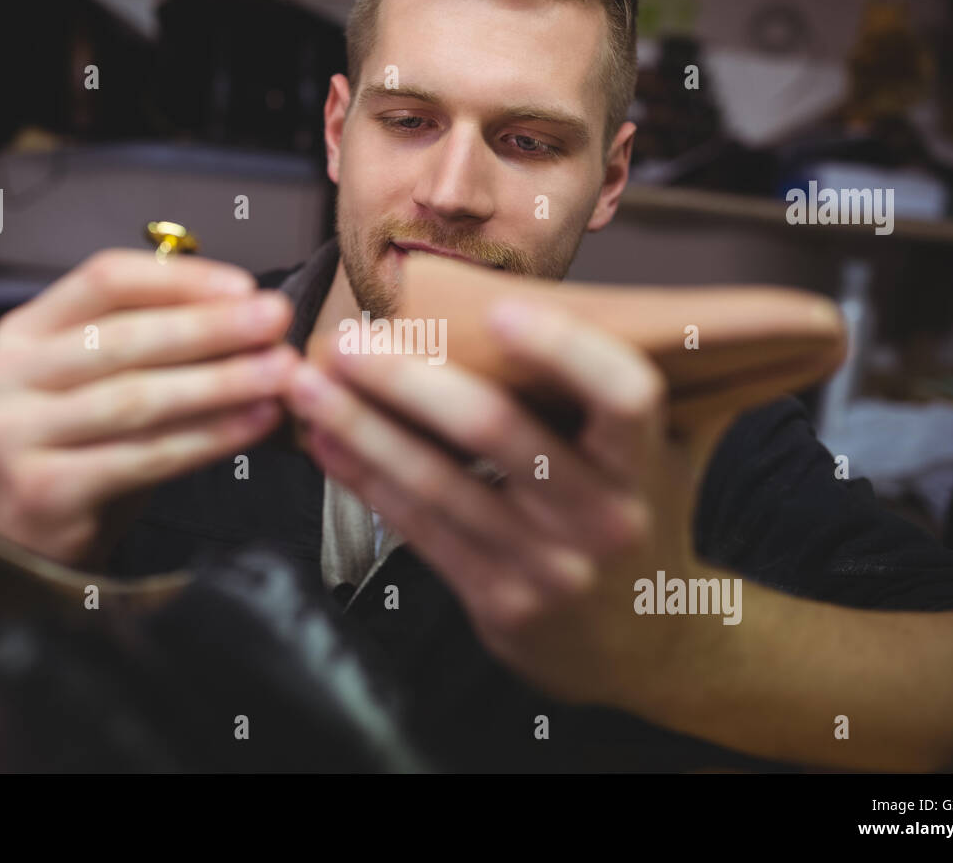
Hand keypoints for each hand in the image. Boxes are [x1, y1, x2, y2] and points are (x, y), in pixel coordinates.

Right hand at [0, 249, 298, 567]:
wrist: (24, 559)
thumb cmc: (77, 459)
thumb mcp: (98, 389)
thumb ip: (152, 348)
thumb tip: (248, 315)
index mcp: (20, 334)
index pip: (104, 282)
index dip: (179, 280)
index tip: (244, 287)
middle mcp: (1, 375)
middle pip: (124, 337)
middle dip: (212, 327)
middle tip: (276, 319)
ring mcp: (11, 434)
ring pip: (137, 397)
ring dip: (220, 382)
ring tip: (278, 373)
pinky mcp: (40, 488)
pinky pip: (144, 455)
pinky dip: (207, 438)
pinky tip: (254, 424)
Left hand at [285, 297, 724, 705]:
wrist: (643, 644)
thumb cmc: (631, 519)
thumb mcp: (644, 460)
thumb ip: (593, 404)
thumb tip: (501, 307)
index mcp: (643, 464)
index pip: (623, 396)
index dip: (565, 350)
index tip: (501, 310)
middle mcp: (602, 516)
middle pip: (498, 432)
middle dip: (409, 379)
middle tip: (350, 339)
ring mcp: (550, 565)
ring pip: (440, 483)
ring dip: (364, 428)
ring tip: (309, 386)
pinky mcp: (502, 602)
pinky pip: (421, 529)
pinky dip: (368, 480)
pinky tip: (328, 444)